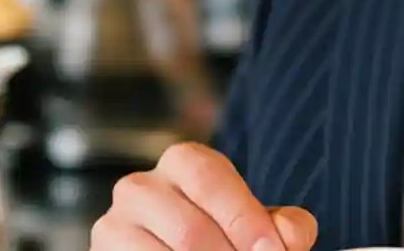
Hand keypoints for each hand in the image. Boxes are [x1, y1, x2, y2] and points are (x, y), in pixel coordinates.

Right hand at [90, 142, 317, 249]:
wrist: (183, 250)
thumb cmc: (228, 236)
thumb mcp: (262, 225)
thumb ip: (287, 227)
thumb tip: (289, 240)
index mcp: (184, 161)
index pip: (211, 181)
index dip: (245, 220)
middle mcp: (140, 186)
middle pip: (189, 229)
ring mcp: (113, 224)